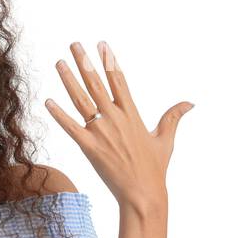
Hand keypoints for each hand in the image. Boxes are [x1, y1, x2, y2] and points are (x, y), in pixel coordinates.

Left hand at [45, 41, 192, 214]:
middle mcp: (115, 119)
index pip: (118, 81)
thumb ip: (173, 118)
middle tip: (74, 44)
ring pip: (81, 100)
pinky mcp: (89, 147)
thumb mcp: (165, 139)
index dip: (109, 61)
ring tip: (59, 62)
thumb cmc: (154, 168)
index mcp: (132, 114)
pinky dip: (58, 114)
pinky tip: (47, 101)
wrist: (143, 193)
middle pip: (96, 84)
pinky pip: (70, 127)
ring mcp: (101, 132)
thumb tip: (190, 102)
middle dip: (85, 62)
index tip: (102, 45)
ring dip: (69, 80)